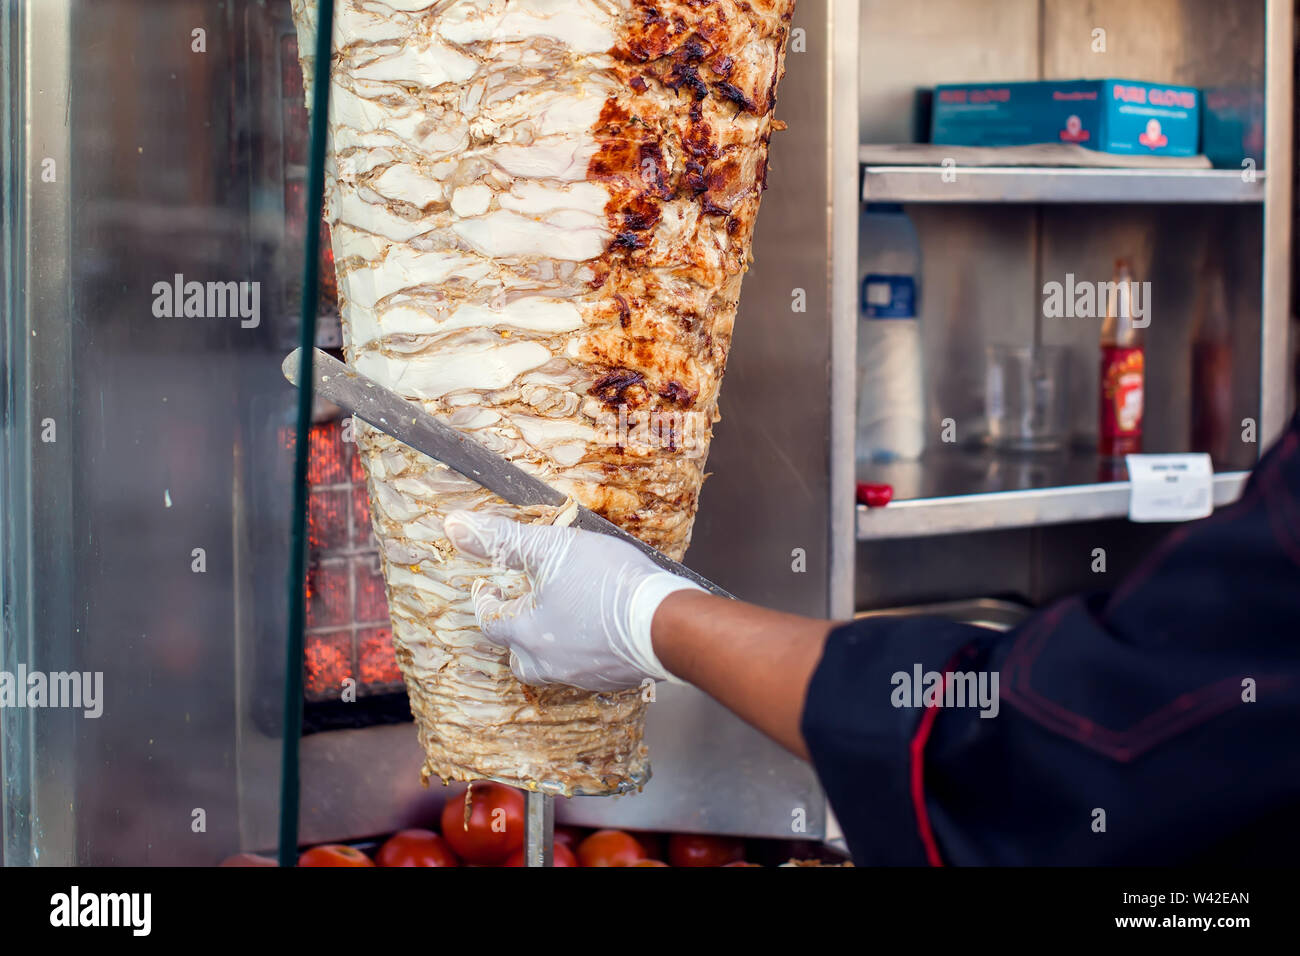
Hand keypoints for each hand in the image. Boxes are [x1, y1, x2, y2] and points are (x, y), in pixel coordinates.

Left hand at [443, 510, 702, 691]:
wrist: (666, 621)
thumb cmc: (609, 584)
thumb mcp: (550, 548)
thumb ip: (502, 539)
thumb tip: (454, 527)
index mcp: (527, 634)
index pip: (490, 621)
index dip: (486, 600)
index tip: (490, 585)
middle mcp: (550, 663)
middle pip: (518, 656)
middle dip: (517, 634)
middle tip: (526, 608)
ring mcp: (584, 676)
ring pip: (554, 666)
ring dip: (552, 644)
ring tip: (564, 617)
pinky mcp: (615, 678)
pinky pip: (590, 668)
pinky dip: (587, 650)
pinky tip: (600, 629)